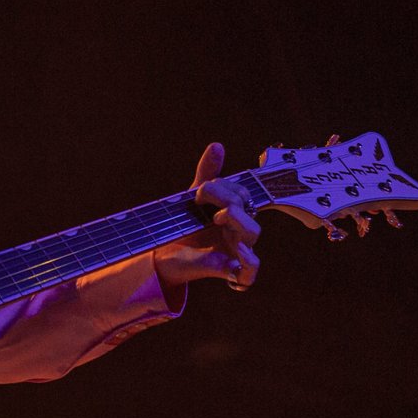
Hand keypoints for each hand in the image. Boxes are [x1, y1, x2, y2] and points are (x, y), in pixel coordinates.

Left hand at [153, 142, 261, 292]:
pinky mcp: (229, 270)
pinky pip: (250, 272)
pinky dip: (249, 262)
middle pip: (249, 208)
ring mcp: (236, 250)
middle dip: (227, 198)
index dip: (224, 187)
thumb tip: (217, 146)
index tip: (200, 189)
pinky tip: (238, 252)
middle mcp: (238, 229)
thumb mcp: (193, 199)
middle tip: (201, 198)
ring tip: (218, 217)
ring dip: (238, 220)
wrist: (163, 256)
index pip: (242, 192)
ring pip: (253, 233)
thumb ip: (206, 174)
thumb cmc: (184, 227)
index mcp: (233, 211)